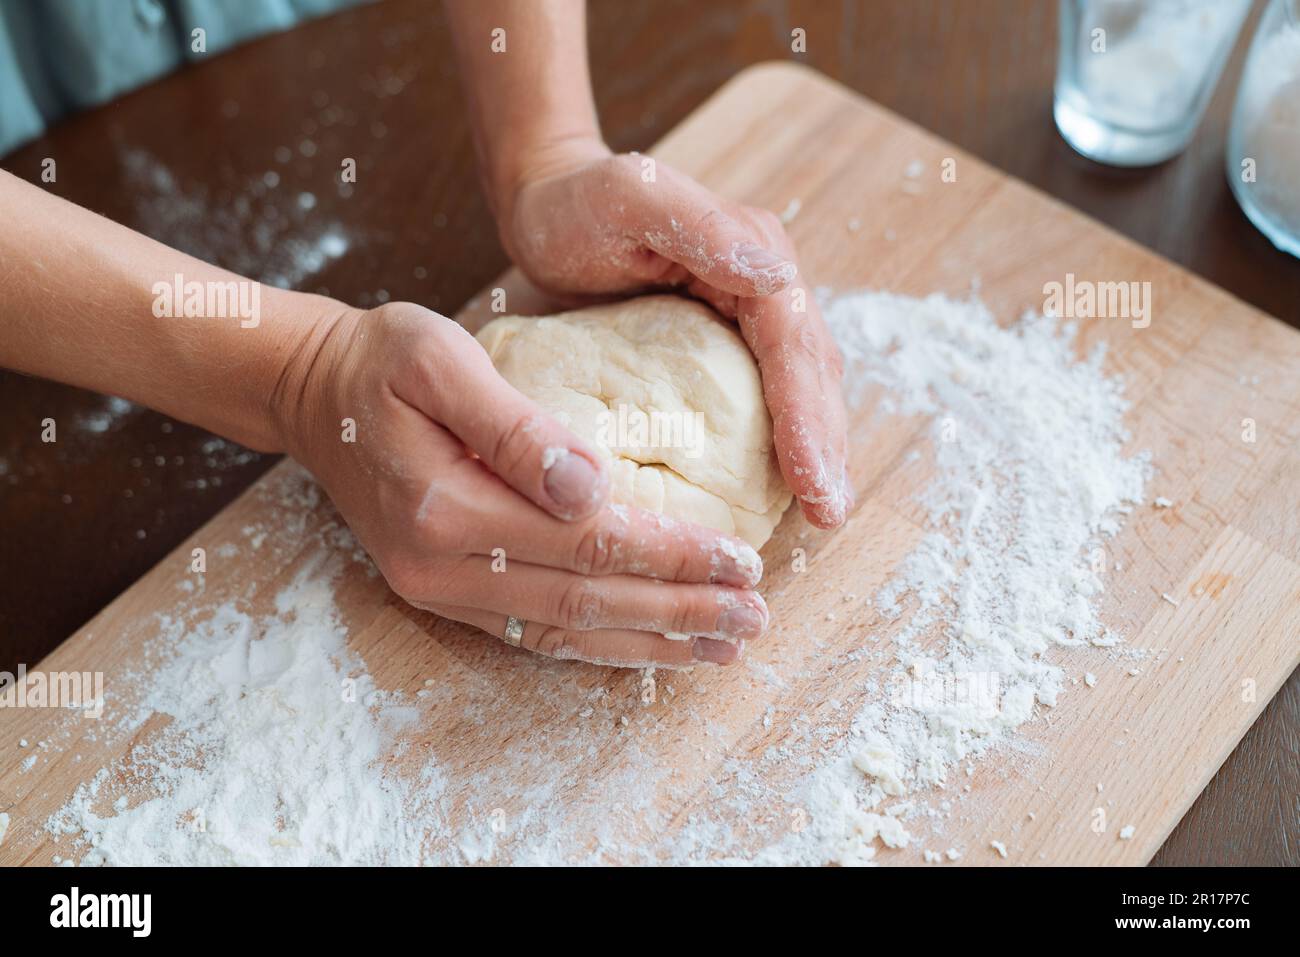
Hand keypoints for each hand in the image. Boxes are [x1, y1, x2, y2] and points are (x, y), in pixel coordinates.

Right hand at [271, 301, 768, 667]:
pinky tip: (651, 646)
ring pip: (565, 633)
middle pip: (587, 603)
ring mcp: (440, 590)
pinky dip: (601, 645)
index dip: (671, 556)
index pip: (587, 545)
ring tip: (724, 645)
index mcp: (448, 508)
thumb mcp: (437, 359)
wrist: (310, 395)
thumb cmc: (380, 362)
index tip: (741, 557)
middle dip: (679, 610)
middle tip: (756, 615)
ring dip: (651, 642)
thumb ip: (512, 425)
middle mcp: (443, 567)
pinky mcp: (444, 594)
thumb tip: (590, 486)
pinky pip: (534, 634)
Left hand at [496, 138, 852, 528]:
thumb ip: (699, 226)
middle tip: (830, 515)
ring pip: (801, 391)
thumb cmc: (575, 206)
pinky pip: (766, 400)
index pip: (793, 344)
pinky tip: (782, 490)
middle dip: (825, 446)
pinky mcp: (724, 348)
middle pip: (811, 374)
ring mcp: (749, 319)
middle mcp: (765, 286)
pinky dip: (781, 445)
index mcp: (753, 253)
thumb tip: (778, 279)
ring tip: (822, 514)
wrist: (546, 210)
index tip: (815, 480)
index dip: (807, 416)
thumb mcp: (628, 198)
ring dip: (816, 452)